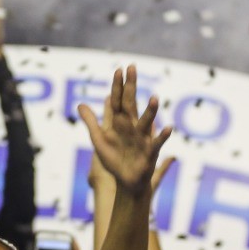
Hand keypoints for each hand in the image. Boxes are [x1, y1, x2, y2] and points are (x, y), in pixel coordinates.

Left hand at [78, 65, 171, 194]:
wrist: (125, 181)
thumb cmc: (113, 159)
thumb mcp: (99, 139)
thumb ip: (91, 122)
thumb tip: (80, 104)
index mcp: (120, 122)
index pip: (118, 100)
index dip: (118, 86)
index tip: (118, 70)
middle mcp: (132, 126)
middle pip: (131, 104)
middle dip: (131, 87)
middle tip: (132, 68)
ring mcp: (142, 138)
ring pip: (146, 122)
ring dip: (150, 111)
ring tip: (153, 98)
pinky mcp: (149, 152)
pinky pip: (157, 143)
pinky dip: (162, 136)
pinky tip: (168, 128)